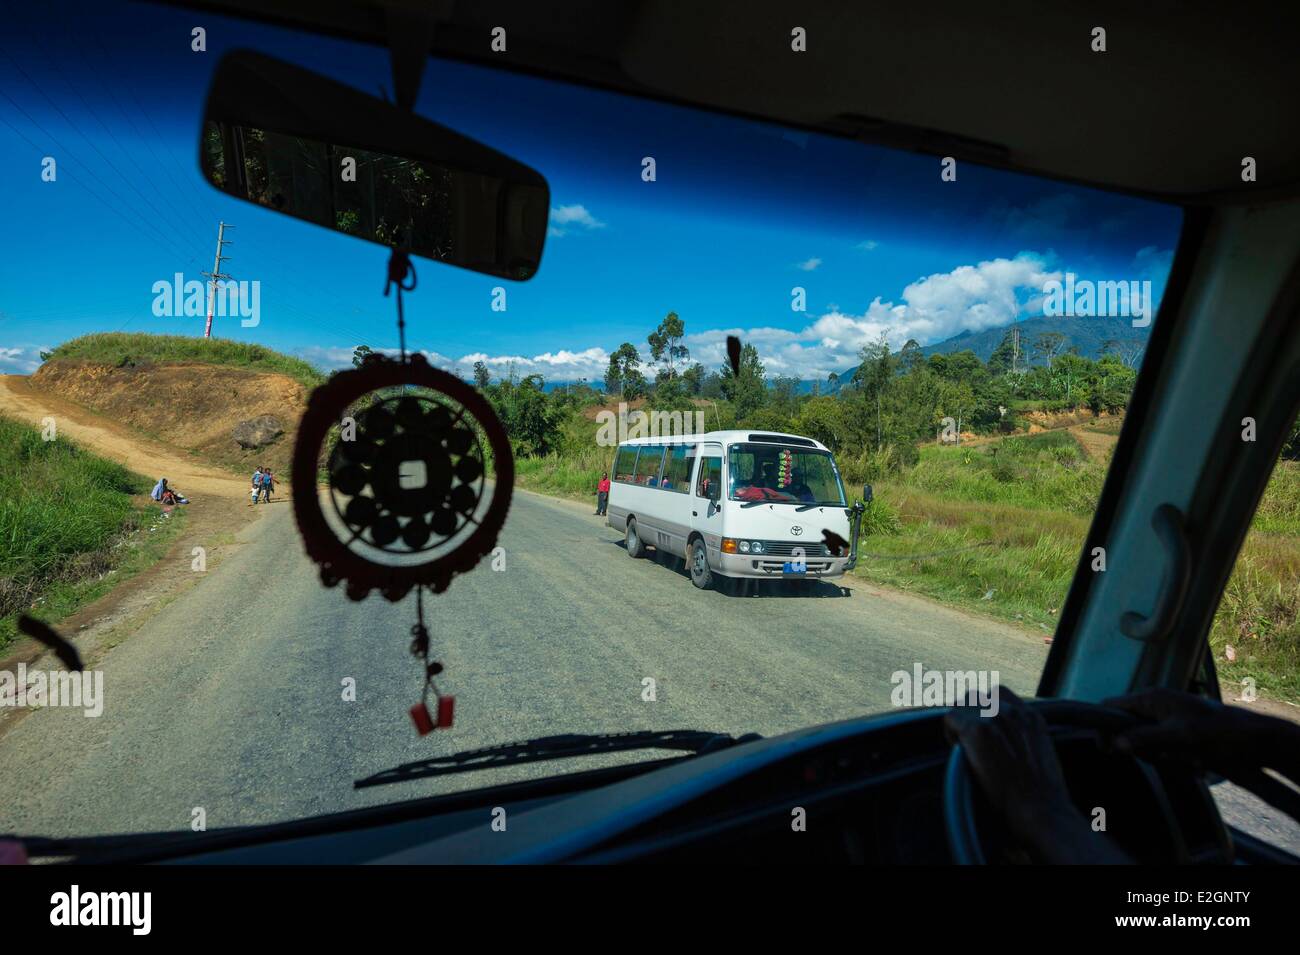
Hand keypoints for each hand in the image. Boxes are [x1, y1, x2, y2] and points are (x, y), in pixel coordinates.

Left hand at [944, 688, 1130, 862]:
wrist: (1040, 807)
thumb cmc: (1041, 793)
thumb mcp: (1041, 753)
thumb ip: (1024, 736)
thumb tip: (1004, 737)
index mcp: (1031, 715)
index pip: (998, 694)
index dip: (985, 710)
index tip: (984, 730)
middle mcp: (1012, 710)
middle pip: (977, 696)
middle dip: (969, 714)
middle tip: (969, 740)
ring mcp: (993, 717)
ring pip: (962, 704)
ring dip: (960, 722)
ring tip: (964, 747)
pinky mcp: (977, 729)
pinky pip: (950, 718)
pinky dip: (950, 734)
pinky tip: (959, 752)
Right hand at [1102, 688, 1277, 769]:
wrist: (1254, 739)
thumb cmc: (1217, 733)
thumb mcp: (1179, 737)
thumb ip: (1146, 739)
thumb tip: (1114, 744)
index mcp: (1151, 698)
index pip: (1110, 706)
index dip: (1103, 726)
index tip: (1106, 749)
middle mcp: (1155, 704)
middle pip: (1126, 727)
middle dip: (1139, 747)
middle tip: (1159, 758)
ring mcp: (1166, 717)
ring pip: (1144, 740)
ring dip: (1158, 756)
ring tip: (1183, 761)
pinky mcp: (1178, 730)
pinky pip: (1161, 747)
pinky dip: (1171, 758)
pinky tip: (1191, 763)